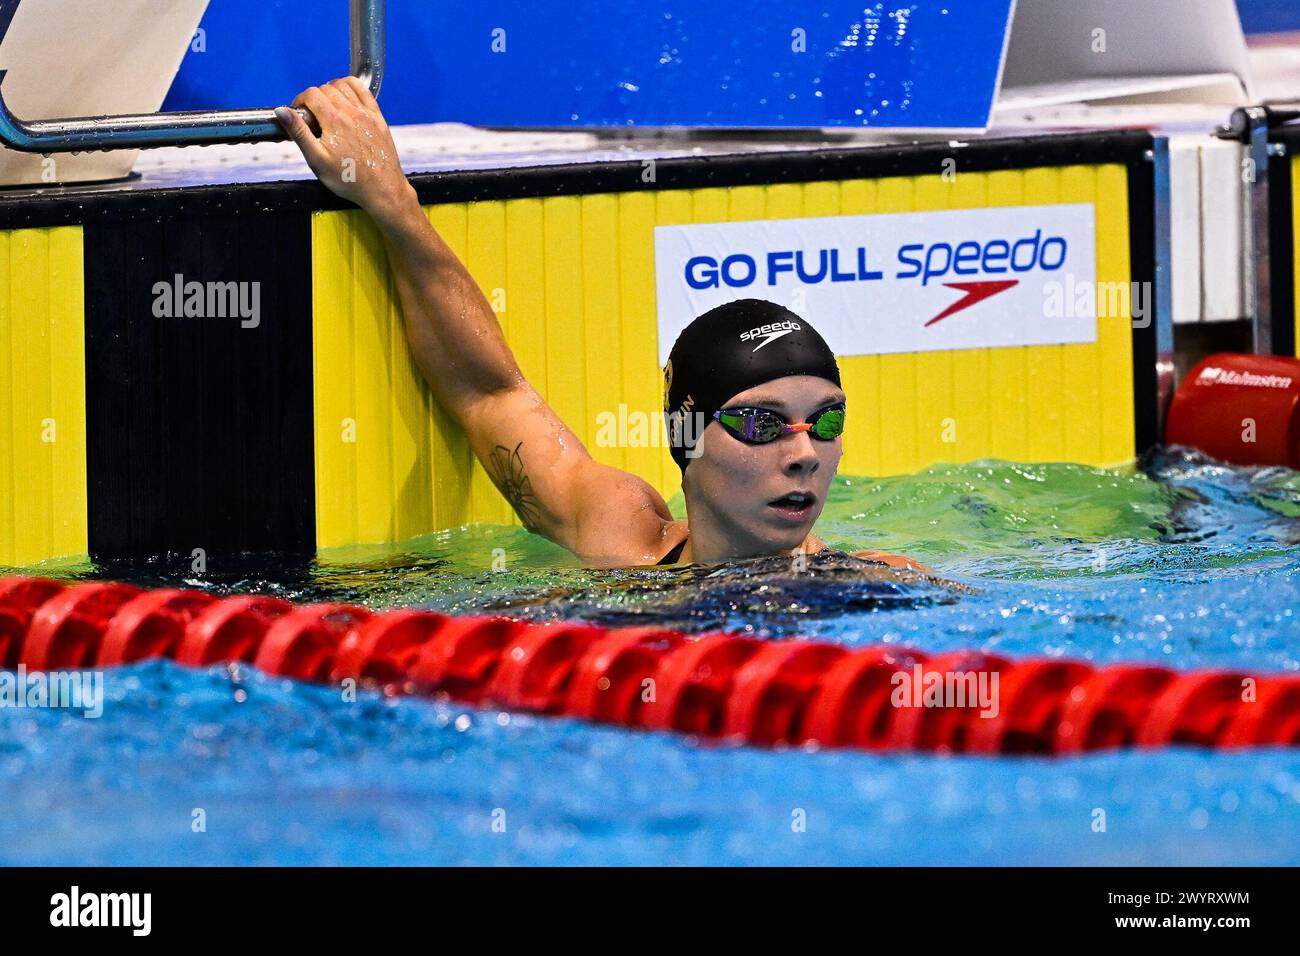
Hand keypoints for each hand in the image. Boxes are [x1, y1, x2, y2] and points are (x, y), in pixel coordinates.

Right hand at [276, 77, 416, 225]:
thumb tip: (282, 111)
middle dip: (314, 98)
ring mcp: (366, 113)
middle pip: (326, 88)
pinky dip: (352, 87)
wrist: (382, 190)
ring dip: (332, 90)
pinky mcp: (378, 118)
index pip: (310, 94)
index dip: (300, 101)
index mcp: (333, 120)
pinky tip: (347, 98)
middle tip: (312, 116)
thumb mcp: (316, 160)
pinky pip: (364, 90)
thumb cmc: (349, 179)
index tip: (300, 113)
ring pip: (344, 85)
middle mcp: (351, 112)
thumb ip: (299, 133)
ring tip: (327, 107)